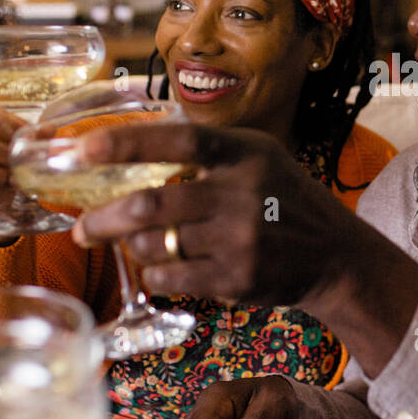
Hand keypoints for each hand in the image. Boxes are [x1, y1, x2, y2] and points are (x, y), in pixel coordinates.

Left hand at [71, 122, 371, 308]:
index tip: (83, 149)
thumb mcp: (259, 158)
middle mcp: (243, 192)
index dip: (127, 143)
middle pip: (152, 204)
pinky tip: (164, 268)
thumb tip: (131, 152)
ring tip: (138, 246)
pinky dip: (156, 274)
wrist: (335, 255)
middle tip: (82, 229)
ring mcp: (241, 238)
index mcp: (244, 153)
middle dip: (105, 219)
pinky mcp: (238, 277)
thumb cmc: (284, 201)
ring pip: (157, 244)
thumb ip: (208, 153)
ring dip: (136, 248)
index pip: (179, 140)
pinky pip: (172, 277)